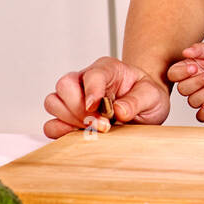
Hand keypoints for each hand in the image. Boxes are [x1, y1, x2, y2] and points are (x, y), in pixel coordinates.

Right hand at [44, 57, 169, 137]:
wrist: (144, 107)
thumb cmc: (145, 96)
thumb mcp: (152, 96)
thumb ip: (137, 101)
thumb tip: (119, 111)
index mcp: (107, 69)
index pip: (92, 74)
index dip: (92, 91)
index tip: (96, 108)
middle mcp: (85, 80)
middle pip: (64, 85)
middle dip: (80, 108)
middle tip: (101, 124)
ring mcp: (74, 97)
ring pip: (53, 102)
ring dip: (70, 120)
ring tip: (93, 129)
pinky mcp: (68, 117)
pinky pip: (51, 124)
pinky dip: (61, 132)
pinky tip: (80, 135)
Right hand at [172, 43, 203, 121]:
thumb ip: (200, 49)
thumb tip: (185, 51)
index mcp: (188, 68)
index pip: (173, 74)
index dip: (181, 73)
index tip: (193, 68)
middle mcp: (193, 83)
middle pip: (182, 89)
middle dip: (196, 83)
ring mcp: (202, 96)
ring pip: (192, 102)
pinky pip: (201, 117)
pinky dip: (203, 113)